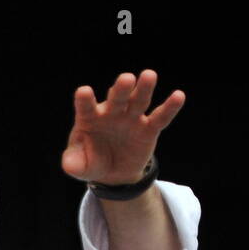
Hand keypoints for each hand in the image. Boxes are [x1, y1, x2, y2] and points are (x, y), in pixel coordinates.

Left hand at [62, 70, 183, 184]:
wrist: (113, 174)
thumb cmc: (92, 162)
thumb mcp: (79, 166)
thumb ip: (73, 163)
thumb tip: (69, 165)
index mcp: (90, 119)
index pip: (86, 107)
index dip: (85, 100)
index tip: (83, 92)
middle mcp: (112, 114)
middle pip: (116, 98)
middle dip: (120, 89)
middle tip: (126, 79)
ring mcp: (131, 119)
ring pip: (138, 101)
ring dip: (144, 89)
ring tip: (149, 75)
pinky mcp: (149, 129)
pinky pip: (160, 117)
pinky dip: (170, 107)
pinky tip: (178, 96)